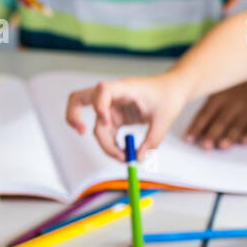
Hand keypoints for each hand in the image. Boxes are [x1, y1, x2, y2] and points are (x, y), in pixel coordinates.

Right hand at [64, 73, 187, 160]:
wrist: (173, 89)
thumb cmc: (169, 96)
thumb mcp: (164, 120)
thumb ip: (152, 140)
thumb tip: (139, 159)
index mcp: (124, 88)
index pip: (102, 91)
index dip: (99, 106)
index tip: (107, 123)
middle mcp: (112, 96)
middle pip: (78, 99)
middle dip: (73, 116)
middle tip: (79, 132)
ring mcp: (110, 106)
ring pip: (95, 126)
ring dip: (104, 143)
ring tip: (124, 157)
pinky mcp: (113, 117)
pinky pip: (104, 132)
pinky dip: (109, 144)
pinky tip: (123, 152)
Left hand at [183, 82, 246, 149]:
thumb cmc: (230, 92)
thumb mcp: (216, 94)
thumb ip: (206, 111)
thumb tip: (193, 133)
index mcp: (219, 97)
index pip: (204, 114)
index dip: (196, 127)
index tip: (188, 140)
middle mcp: (233, 103)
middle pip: (221, 121)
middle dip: (212, 134)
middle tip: (205, 146)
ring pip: (238, 125)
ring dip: (230, 136)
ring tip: (222, 146)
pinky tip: (245, 142)